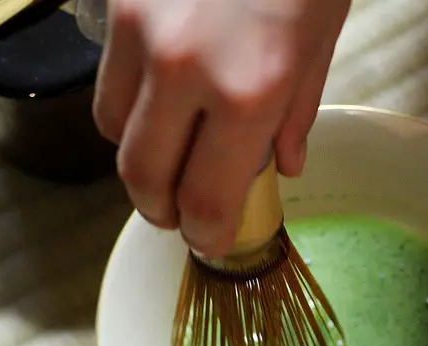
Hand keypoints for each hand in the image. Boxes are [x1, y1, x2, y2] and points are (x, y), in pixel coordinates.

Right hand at [92, 0, 350, 256]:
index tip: (210, 240)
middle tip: (178, 212)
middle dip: (160, 208)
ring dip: (140, 153)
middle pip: (143, 177)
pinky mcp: (115, 5)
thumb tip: (283, 166)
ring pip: (112, 128)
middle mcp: (182, 68)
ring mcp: (138, 32)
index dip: (206, 234)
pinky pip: (107, 77)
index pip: (207, 198)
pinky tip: (163, 93)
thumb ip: (296, 110)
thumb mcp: (321, 36)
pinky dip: (131, 101)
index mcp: (250, 89)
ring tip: (171, 149)